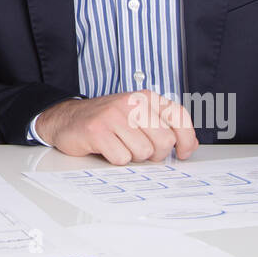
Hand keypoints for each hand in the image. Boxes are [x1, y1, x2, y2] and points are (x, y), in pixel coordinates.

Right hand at [35, 90, 198, 163]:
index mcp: (146, 97)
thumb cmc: (107, 120)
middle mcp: (132, 102)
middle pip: (164, 141)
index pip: (179, 116)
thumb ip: (166, 128)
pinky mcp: (98, 130)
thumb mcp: (139, 117)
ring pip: (143, 152)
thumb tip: (190, 146)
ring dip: (132, 156)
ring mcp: (114, 115)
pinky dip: (115, 159)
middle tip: (139, 148)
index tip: (182, 152)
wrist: (68, 118)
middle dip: (155, 153)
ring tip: (119, 145)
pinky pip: (121, 158)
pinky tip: (106, 148)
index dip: (186, 139)